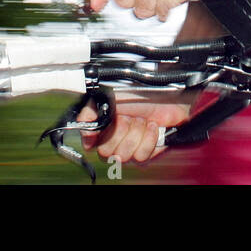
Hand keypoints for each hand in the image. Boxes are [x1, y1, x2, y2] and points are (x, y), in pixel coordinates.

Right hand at [79, 95, 195, 164]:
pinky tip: (151, 127)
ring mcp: (129, 149)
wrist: (169, 96)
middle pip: (105, 152)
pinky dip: (148, 139)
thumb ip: (91, 109)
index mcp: (102, 127)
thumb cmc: (141, 93)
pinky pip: (141, 157)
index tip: (108, 122)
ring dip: (135, 134)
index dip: (98, 134)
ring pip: (123, 156)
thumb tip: (81, 125)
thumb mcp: (111, 95)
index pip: (88, 142)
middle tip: (129, 117)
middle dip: (120, 131)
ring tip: (142, 120)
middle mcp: (113, 141)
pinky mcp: (145, 155)